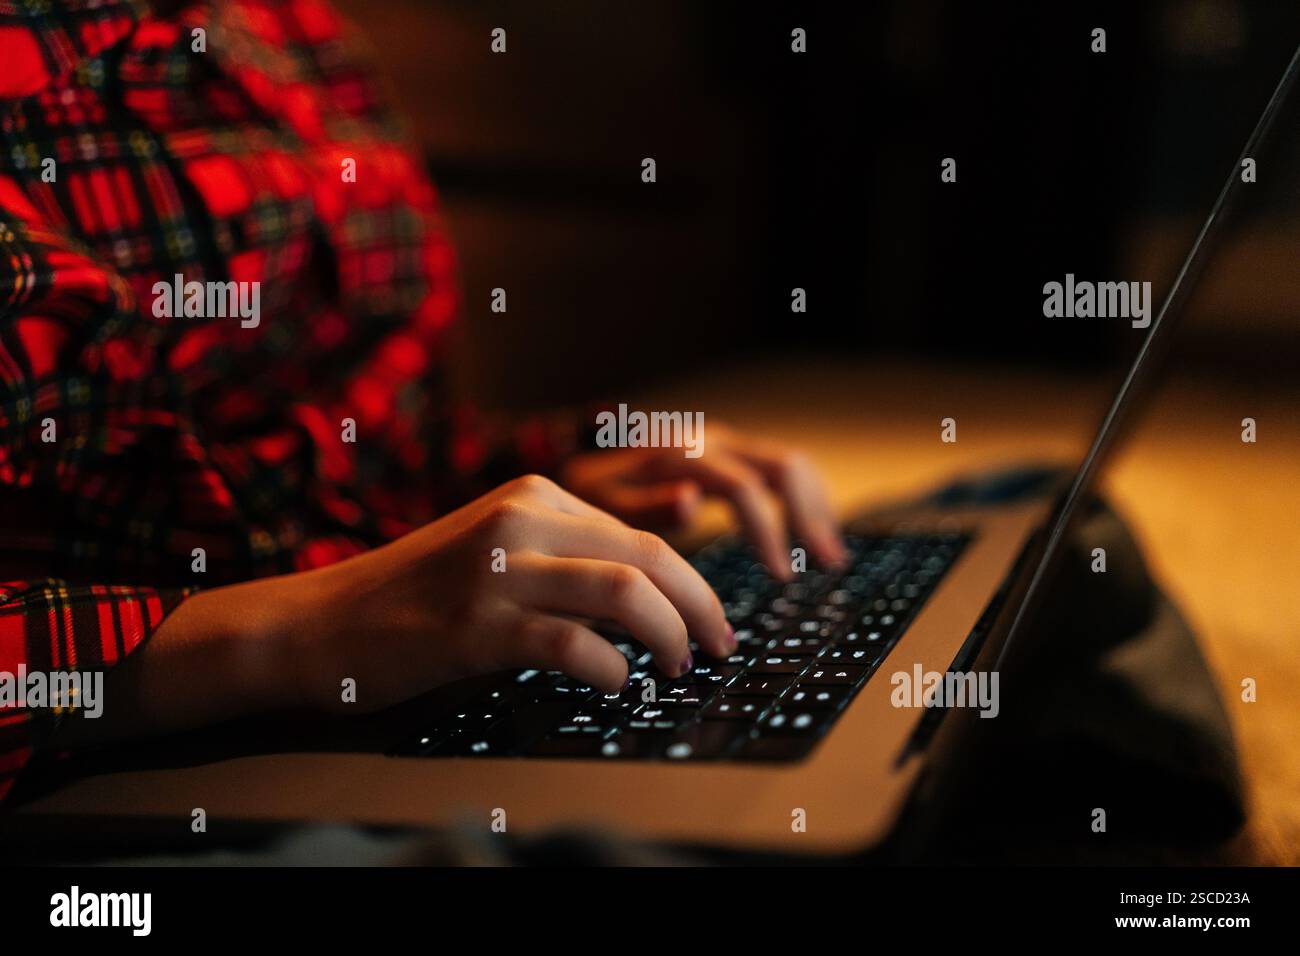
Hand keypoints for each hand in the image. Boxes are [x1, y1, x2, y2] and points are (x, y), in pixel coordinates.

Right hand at [287, 475, 734, 710]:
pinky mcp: (476, 624)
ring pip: (625, 591)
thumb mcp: (498, 553)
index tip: (712, 622)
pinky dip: (611, 669)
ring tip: (678, 668)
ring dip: (669, 636)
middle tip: (720, 648)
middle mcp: (522, 518)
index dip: (693, 583)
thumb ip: (566, 561)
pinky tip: (616, 684)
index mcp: (535, 495)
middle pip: (650, 556)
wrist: (320, 622)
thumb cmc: (415, 597)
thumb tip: (653, 604)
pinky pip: (573, 644)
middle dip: (701, 608)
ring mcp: (498, 569)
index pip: (644, 534)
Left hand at [559, 422, 845, 579]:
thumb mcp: (599, 505)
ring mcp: (722, 442)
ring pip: (789, 462)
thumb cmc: (586, 495)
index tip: (780, 575)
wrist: (575, 461)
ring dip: (815, 505)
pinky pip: (779, 466)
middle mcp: (709, 440)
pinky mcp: (728, 452)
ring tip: (830, 554)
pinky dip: (803, 496)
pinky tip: (813, 531)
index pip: (743, 487)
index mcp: (682, 453)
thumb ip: (644, 505)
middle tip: (827, 563)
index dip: (767, 531)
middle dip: (809, 514)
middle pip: (782, 466)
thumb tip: (691, 501)